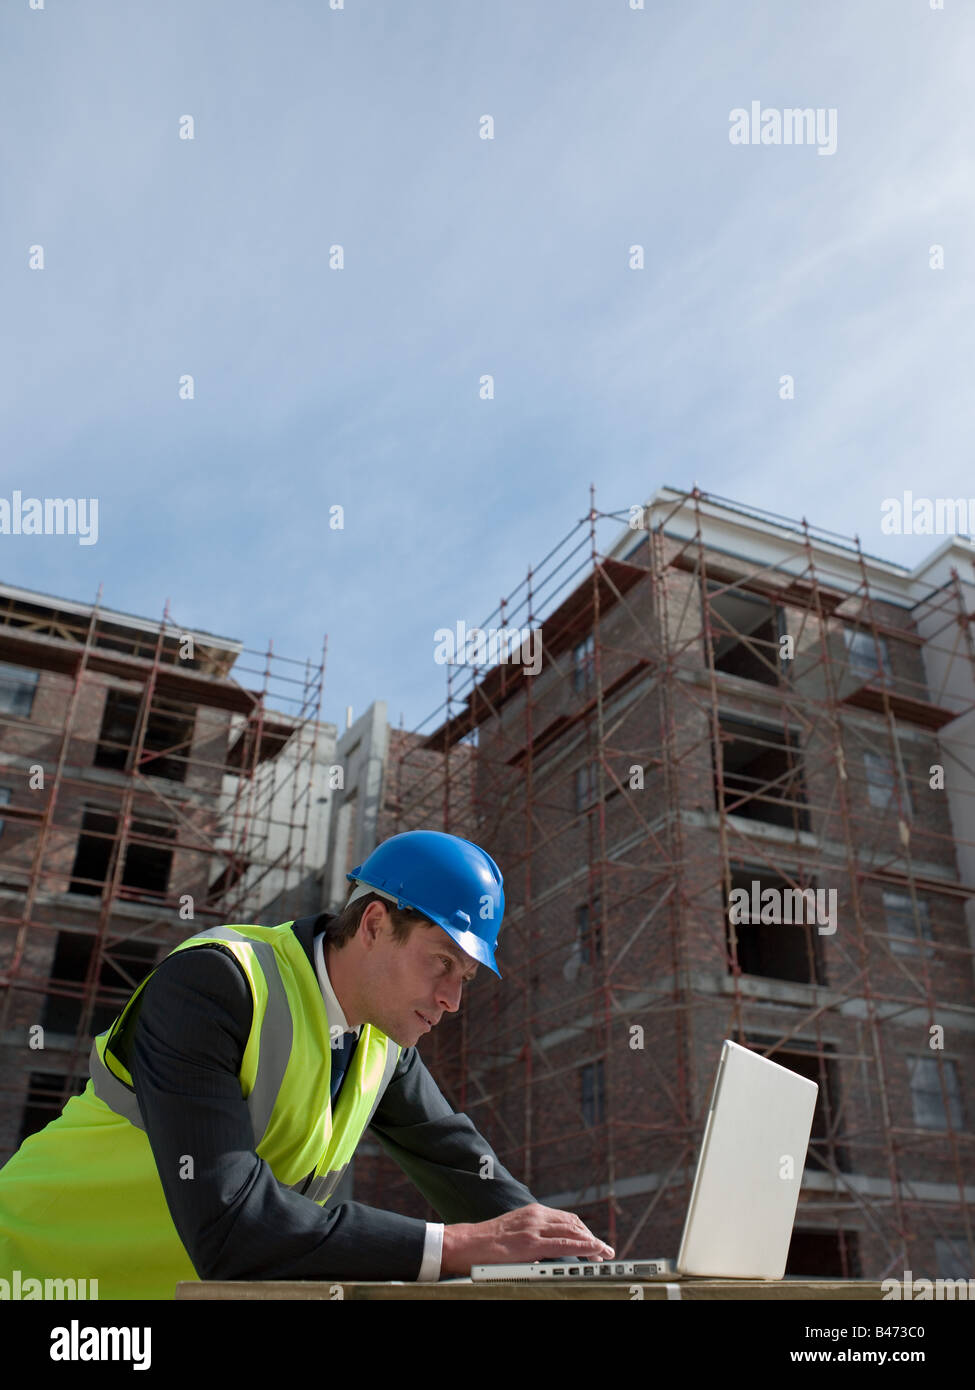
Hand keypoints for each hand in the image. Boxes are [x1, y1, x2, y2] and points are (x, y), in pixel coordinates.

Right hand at [441, 1203, 613, 1276]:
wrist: (465, 1244)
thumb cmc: (486, 1242)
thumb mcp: (514, 1230)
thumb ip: (531, 1234)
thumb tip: (547, 1248)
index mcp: (532, 1212)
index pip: (566, 1218)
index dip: (584, 1230)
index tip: (595, 1240)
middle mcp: (536, 1216)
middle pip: (573, 1223)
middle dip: (592, 1237)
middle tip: (605, 1249)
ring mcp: (534, 1228)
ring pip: (572, 1231)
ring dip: (592, 1242)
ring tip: (604, 1253)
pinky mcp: (530, 1243)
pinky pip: (563, 1244)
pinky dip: (582, 1246)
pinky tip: (593, 1251)